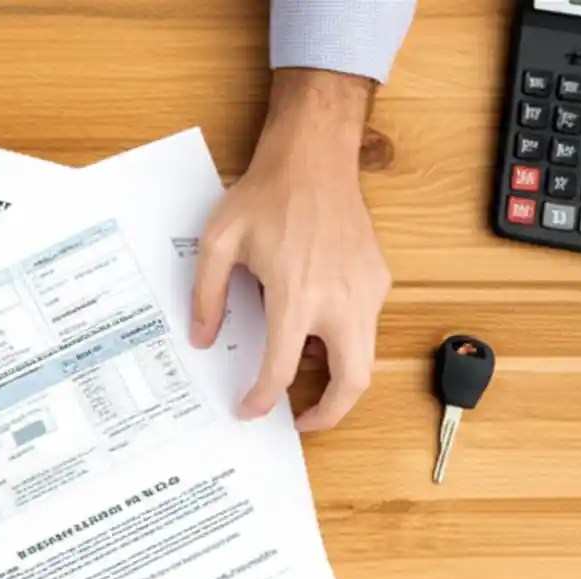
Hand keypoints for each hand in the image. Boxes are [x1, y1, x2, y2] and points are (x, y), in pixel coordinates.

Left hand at [190, 69, 389, 431]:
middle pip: (351, 383)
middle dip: (328, 413)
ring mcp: (366, 291)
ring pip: (364, 360)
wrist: (315, 158)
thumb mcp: (220, 242)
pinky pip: (366, 328)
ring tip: (301, 367)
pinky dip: (345, 344)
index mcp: (297, 293)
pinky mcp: (378, 281)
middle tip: (301, 419)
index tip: (250, 409)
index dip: (263, 399)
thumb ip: (207, 295)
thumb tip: (202, 339)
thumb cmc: (268, 194)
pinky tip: (314, 326)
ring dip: (337, 378)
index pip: (282, 369)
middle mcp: (340, 299)